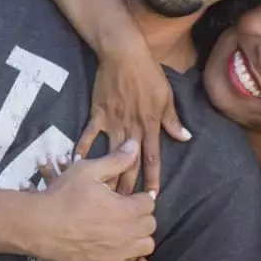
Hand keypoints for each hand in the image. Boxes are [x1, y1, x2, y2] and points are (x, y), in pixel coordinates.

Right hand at [29, 147, 157, 260]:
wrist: (38, 226)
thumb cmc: (62, 196)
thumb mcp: (87, 170)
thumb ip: (115, 160)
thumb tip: (135, 145)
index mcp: (125, 208)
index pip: (149, 203)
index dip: (139, 198)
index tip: (128, 198)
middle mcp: (127, 232)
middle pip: (150, 224)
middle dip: (141, 217)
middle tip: (125, 213)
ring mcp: (120, 253)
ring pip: (147, 246)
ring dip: (140, 238)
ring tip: (126, 233)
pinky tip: (128, 255)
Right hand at [84, 38, 190, 198]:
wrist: (123, 54)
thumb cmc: (148, 73)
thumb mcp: (166, 96)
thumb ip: (173, 119)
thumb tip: (185, 137)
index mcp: (150, 124)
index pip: (153, 157)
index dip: (153, 178)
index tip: (152, 197)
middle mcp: (132, 128)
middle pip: (131, 162)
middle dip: (129, 185)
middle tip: (125, 207)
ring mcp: (113, 122)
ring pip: (111, 154)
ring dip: (109, 174)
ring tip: (105, 195)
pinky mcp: (98, 113)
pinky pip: (89, 134)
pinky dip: (83, 147)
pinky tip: (75, 162)